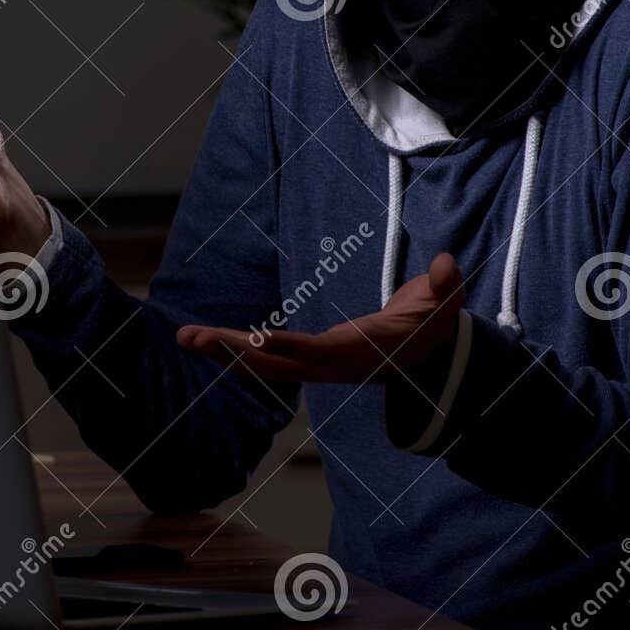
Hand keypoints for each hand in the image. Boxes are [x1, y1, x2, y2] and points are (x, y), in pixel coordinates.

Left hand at [175, 252, 464, 383]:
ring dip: (223, 351)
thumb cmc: (432, 324)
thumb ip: (445, 285)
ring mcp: (316, 366)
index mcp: (360, 351)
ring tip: (184, 337)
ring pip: (262, 364)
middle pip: (274, 363)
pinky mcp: (308, 360)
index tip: (252, 340)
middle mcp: (330, 365)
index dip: (286, 347)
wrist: (425, 356)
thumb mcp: (445, 303)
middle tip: (190, 337)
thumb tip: (445, 263)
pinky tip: (207, 342)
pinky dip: (235, 351)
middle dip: (232, 351)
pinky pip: (265, 360)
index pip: (316, 351)